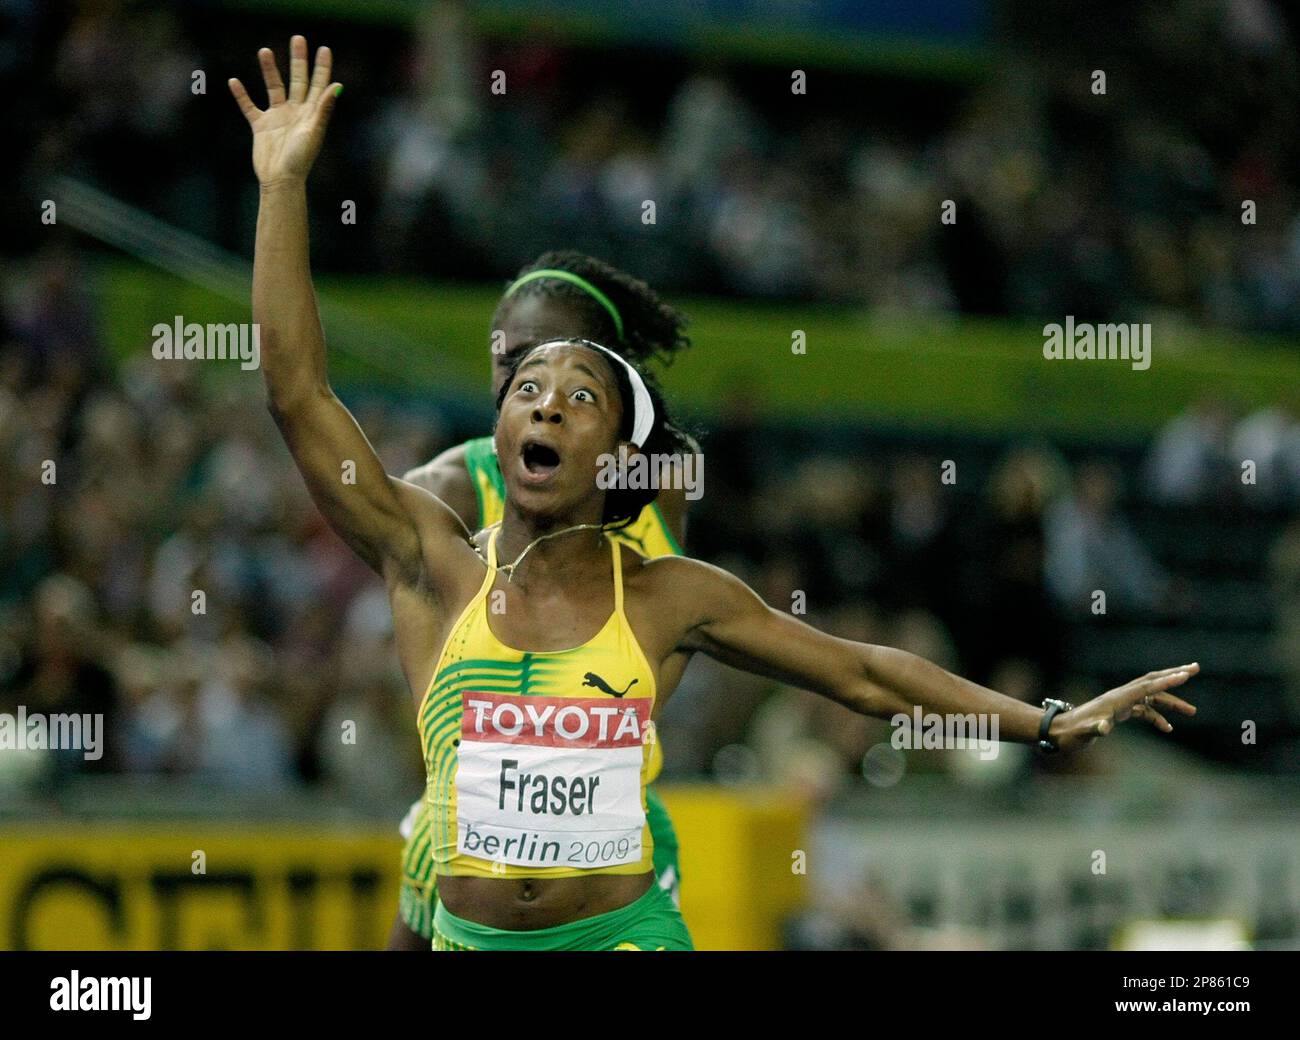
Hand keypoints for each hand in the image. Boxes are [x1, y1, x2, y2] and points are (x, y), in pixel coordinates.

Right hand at [228, 35, 339, 186]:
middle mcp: (295, 112)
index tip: (323, 49)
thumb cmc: (300, 159)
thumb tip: (337, 86)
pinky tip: (234, 81)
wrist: (280, 180)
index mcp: (311, 114)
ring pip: (273, 87)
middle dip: (298, 61)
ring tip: (264, 51)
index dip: (321, 68)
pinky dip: (242, 95)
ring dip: (269, 70)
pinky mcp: (260, 126)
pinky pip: (249, 106)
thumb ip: (323, 108)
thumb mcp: (313, 132)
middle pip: (297, 80)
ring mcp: (277, 118)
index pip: (318, 85)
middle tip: (298, 39)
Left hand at [1050, 663, 1198, 751]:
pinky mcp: (1119, 712)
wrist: (1060, 732)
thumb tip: (1104, 729)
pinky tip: (1168, 728)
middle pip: (1152, 681)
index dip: (1166, 681)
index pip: (1146, 686)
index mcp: (1117, 698)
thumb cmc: (1072, 733)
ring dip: (1171, 702)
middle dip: (1174, 675)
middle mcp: (1121, 696)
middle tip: (1196, 668)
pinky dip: (1157, 716)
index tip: (1186, 674)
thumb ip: (1095, 729)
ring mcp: (1121, 703)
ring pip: (1151, 697)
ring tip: (1193, 711)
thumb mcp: (1084, 733)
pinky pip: (1144, 710)